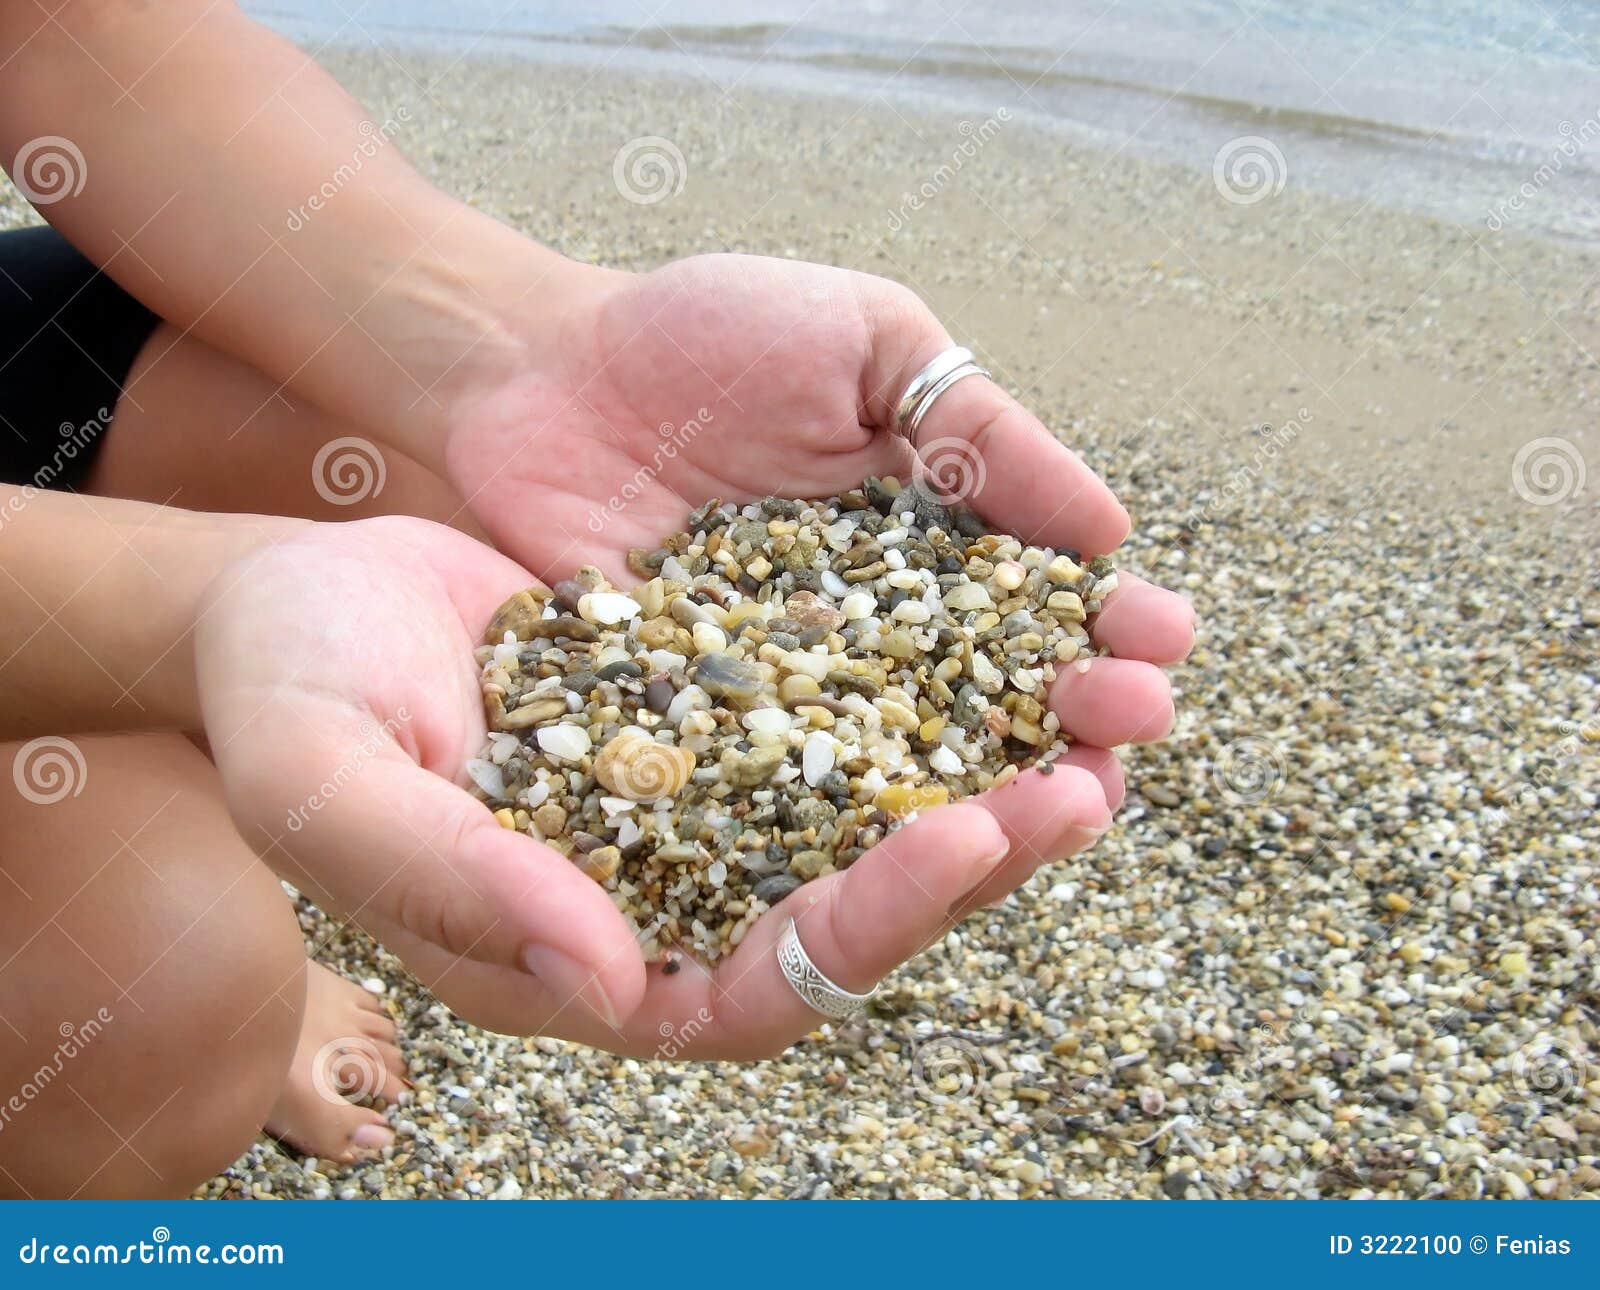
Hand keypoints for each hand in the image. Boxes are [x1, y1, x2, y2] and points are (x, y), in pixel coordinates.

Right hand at [191, 512, 1183, 1055]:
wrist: (292, 589)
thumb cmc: (284, 689)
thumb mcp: (331, 779)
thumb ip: (454, 882)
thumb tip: (609, 977)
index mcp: (575, 957)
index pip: (750, 990)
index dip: (861, 930)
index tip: (959, 838)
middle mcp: (656, 898)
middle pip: (842, 917)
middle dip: (970, 861)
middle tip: (1081, 787)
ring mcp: (695, 806)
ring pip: (864, 819)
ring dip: (979, 774)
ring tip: (1084, 718)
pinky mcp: (716, 715)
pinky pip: (841, 720)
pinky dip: (921, 691)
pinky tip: (996, 634)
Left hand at [428, 253, 1193, 1052]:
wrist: (534, 372)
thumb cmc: (704, 337)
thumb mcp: (868, 343)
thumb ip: (980, 428)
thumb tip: (1111, 529)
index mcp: (934, 542)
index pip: (1045, 604)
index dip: (1109, 628)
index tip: (1157, 640)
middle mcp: (878, 636)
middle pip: (999, 703)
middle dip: (1079, 720)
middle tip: (1129, 726)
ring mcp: (795, 697)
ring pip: (915, 770)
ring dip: (1002, 794)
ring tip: (1070, 804)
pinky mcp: (709, 740)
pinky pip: (792, 796)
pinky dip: (858, 827)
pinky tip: (923, 845)